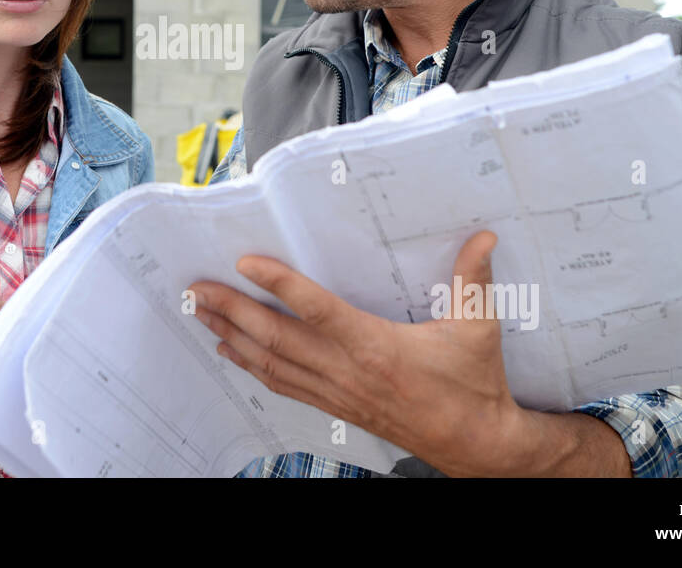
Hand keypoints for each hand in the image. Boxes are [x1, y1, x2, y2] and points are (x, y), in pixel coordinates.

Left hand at [187, 230, 537, 476]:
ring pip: (271, 364)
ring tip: (202, 313)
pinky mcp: (335, 405)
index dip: (279, 285)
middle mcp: (347, 370)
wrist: (474, 443)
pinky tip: (231, 351)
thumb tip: (483, 237)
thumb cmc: (473, 387)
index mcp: (376, 346)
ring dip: (232, 336)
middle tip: (198, 288)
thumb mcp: (478, 328)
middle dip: (232, 310)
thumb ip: (473, 279)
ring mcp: (337, 391)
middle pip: (277, 338)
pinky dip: (251, 366)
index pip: (317, 310)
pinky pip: (283, 385)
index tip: (247, 262)